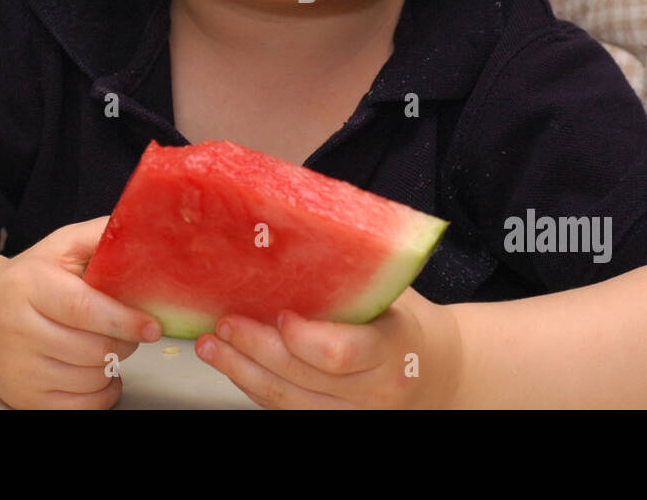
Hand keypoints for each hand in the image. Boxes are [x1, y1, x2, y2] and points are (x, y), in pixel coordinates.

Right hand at [0, 216, 161, 408]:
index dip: (122, 319)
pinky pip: (80, 407)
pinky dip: (102, 392)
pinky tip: (101, 372)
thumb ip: (100, 235)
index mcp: (27, 286)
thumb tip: (143, 227)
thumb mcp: (61, 245)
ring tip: (110, 345)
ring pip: (89, 379)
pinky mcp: (23, 397)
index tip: (151, 325)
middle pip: (91, 348)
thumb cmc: (30, 279)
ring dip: (114, 365)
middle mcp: (15, 329)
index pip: (82, 308)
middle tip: (130, 330)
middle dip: (124, 341)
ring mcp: (17, 368)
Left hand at [194, 287, 461, 408]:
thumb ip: (356, 273)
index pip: (340, 352)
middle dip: (255, 349)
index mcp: (391, 350)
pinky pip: (286, 410)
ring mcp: (352, 415)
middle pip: (302, 377)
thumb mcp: (393, 294)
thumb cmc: (405, 323)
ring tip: (211, 346)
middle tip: (225, 322)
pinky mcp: (332, 423)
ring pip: (287, 401)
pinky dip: (254, 385)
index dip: (303, 338)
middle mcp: (373, 392)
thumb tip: (307, 224)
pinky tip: (232, 363)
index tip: (280, 314)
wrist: (436, 373)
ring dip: (241, 372)